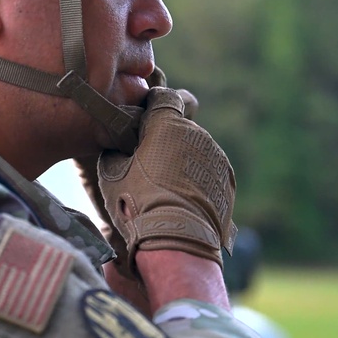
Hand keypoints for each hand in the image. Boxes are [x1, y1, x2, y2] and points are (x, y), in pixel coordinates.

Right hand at [98, 87, 236, 273]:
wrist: (176, 242)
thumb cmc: (137, 204)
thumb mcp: (111, 174)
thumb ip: (116, 151)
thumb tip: (117, 148)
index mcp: (167, 125)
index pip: (164, 96)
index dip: (154, 104)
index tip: (145, 118)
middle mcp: (196, 134)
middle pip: (180, 126)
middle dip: (166, 139)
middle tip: (149, 163)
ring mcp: (215, 157)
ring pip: (195, 150)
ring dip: (183, 161)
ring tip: (167, 189)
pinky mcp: (226, 179)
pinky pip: (208, 171)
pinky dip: (198, 180)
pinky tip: (183, 201)